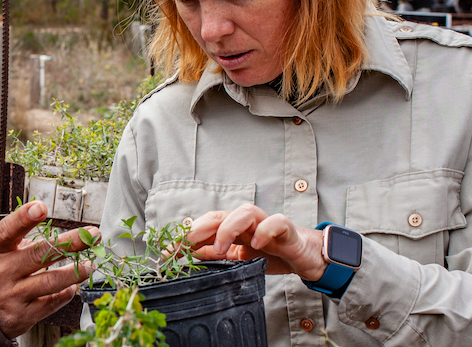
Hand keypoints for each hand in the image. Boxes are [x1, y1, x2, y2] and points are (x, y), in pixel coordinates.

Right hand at [0, 201, 96, 337]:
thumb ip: (14, 239)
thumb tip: (49, 233)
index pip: (7, 231)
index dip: (24, 218)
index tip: (41, 207)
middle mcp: (0, 272)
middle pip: (39, 255)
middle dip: (70, 242)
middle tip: (92, 234)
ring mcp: (11, 295)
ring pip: (51, 281)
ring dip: (75, 272)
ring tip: (90, 263)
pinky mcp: (21, 316)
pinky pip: (50, 303)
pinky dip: (66, 293)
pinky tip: (72, 286)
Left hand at [184, 204, 327, 280]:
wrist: (303, 257)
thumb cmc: (272, 253)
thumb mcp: (239, 258)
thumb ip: (216, 254)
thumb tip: (187, 254)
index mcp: (233, 229)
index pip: (205, 226)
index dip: (186, 237)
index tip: (168, 252)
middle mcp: (247, 223)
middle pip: (220, 215)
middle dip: (200, 228)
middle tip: (187, 245)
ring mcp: (266, 223)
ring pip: (245, 212)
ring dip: (229, 229)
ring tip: (222, 249)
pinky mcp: (286, 228)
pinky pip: (276, 221)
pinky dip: (265, 230)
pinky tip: (257, 244)